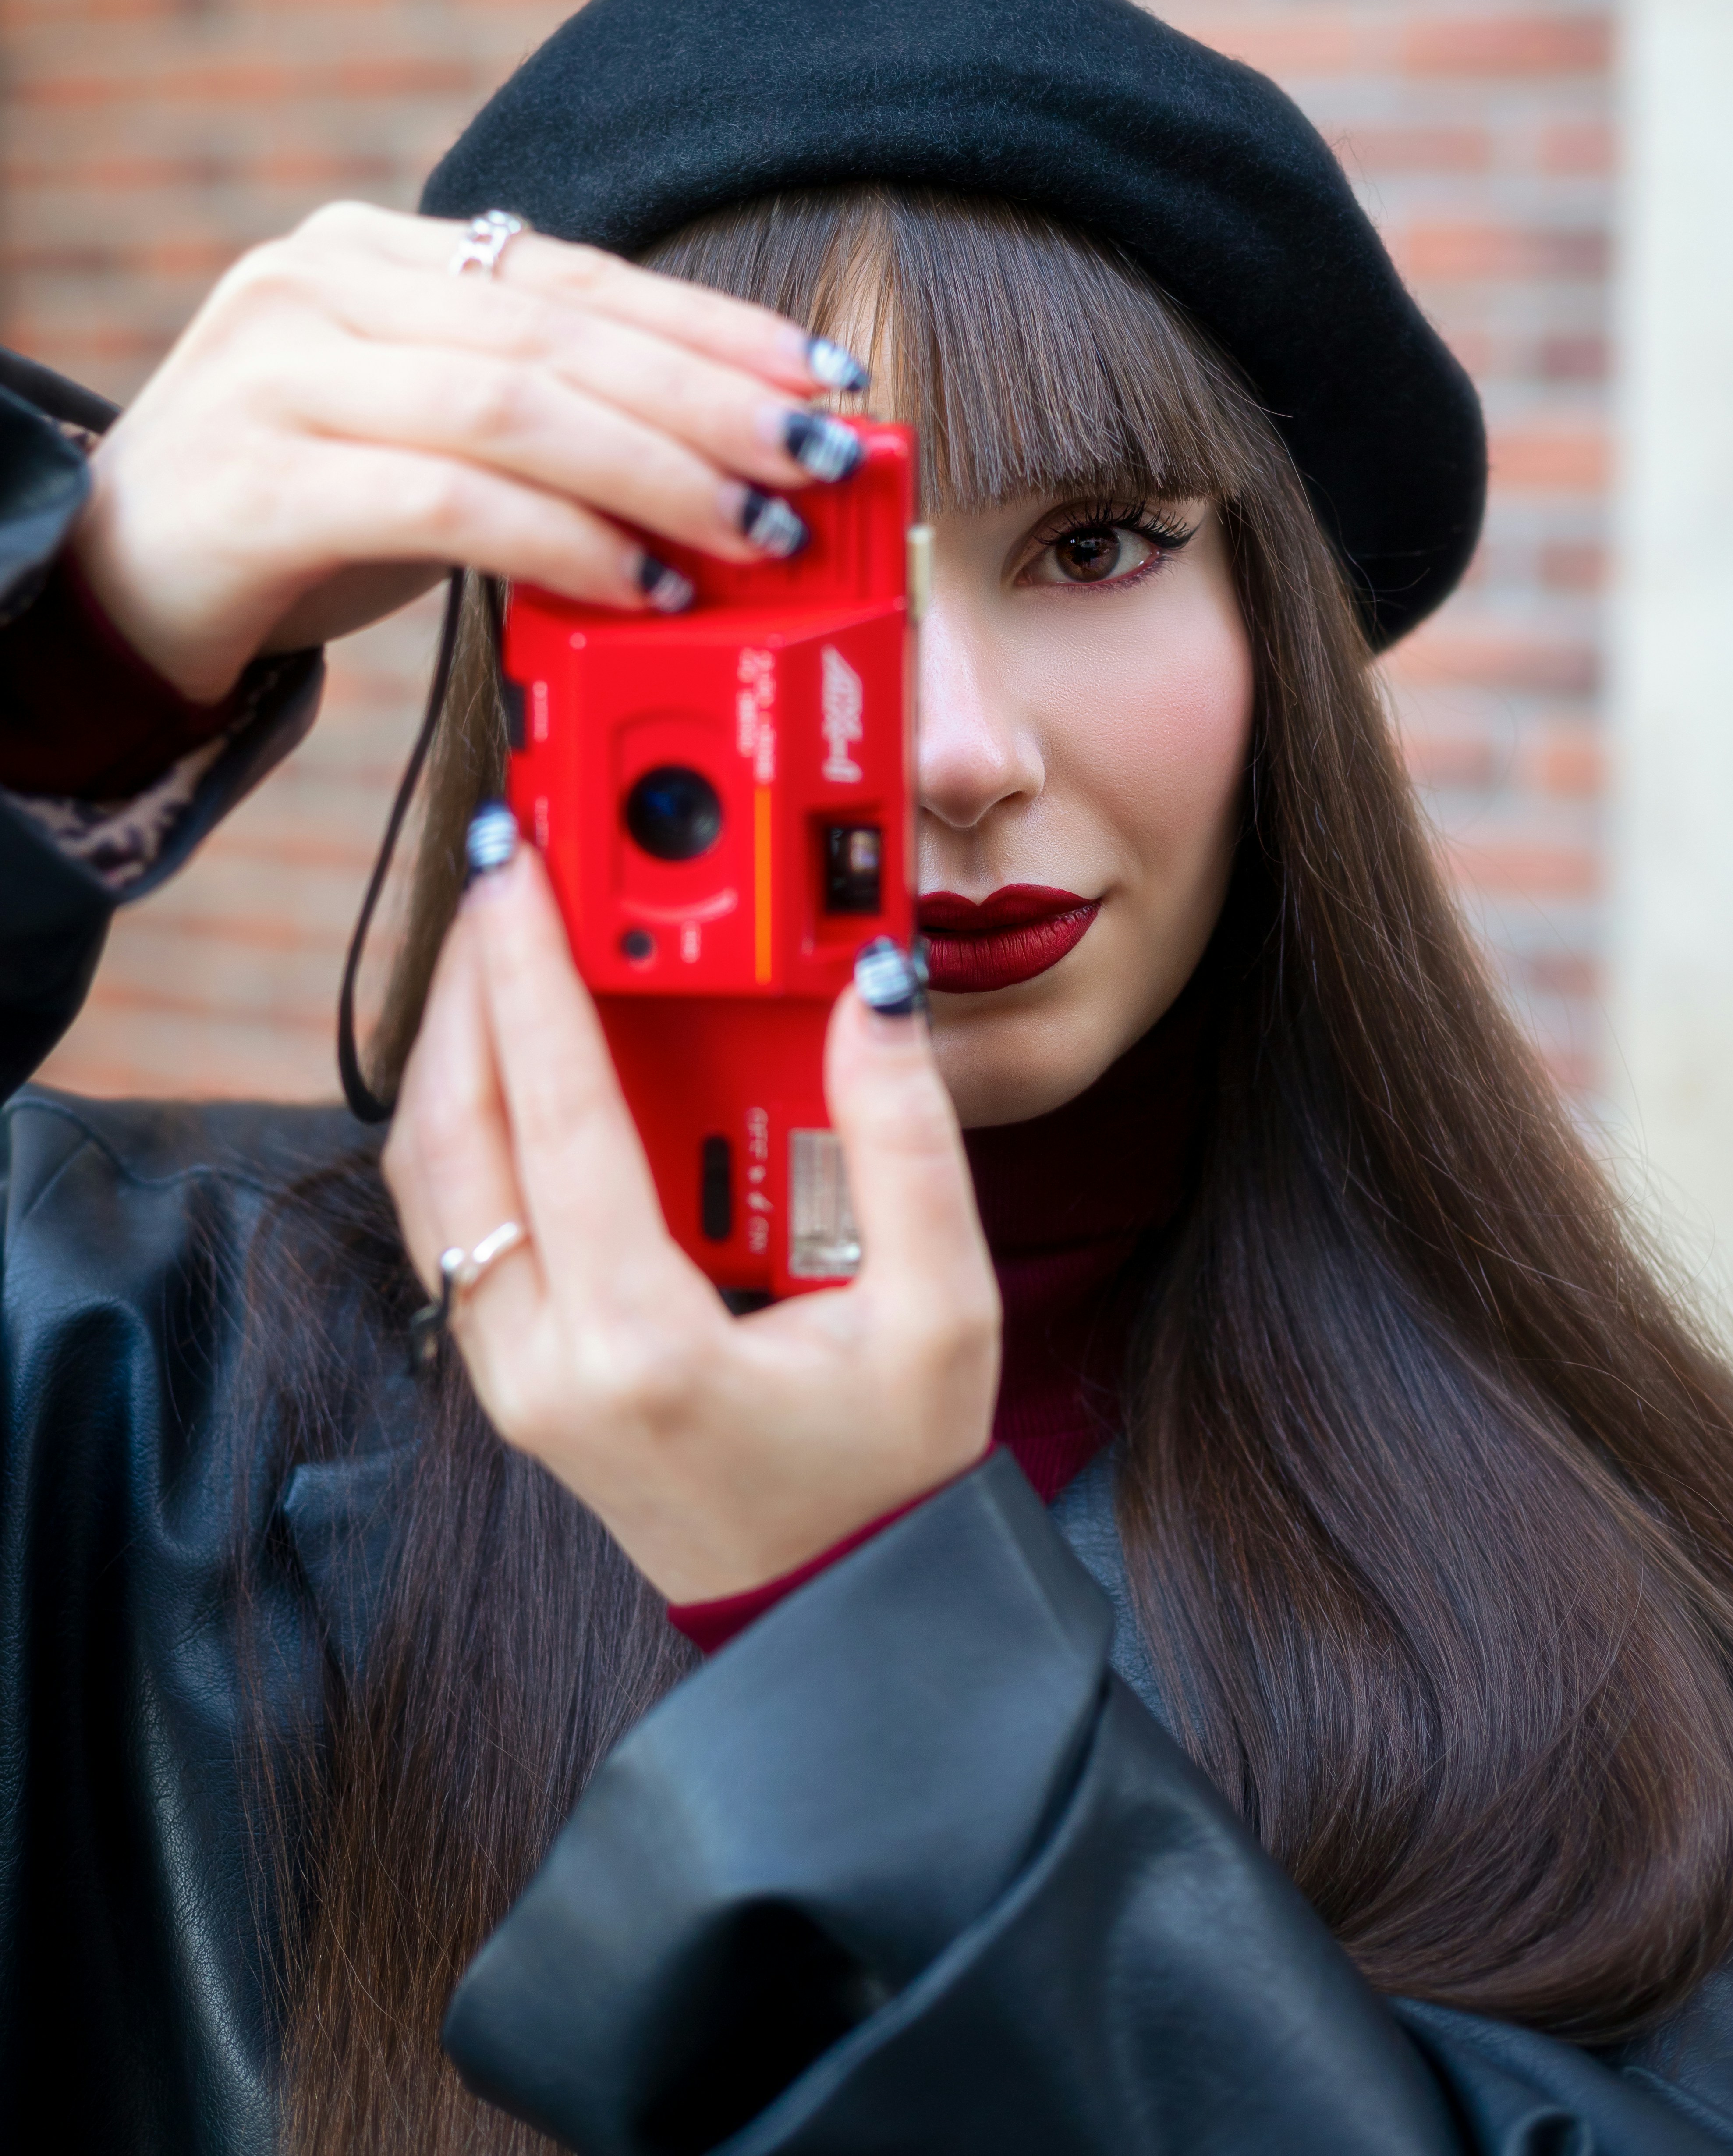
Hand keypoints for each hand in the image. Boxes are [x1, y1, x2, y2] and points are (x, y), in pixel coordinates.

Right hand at [70, 201, 862, 702]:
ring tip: (755, 528)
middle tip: (815, 460)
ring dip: (654, 472)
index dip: (711, 329)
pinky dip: (561, 541)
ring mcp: (276, 374)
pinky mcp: (257, 479)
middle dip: (708, 400)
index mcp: (373, 254)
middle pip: (558, 334)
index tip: (822, 379)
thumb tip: (720, 452)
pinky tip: (641, 580)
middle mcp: (318, 285)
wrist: (109, 582)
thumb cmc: (297, 512)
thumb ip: (537, 418)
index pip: (576, 278)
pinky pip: (443, 502)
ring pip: (511, 407)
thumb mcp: (421, 434)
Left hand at [383, 848, 1000, 1604]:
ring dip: (455, 1046)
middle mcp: (546, 1364)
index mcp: (646, 1347)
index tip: (520, 868)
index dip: (531, 976)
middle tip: (506, 874)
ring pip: (430, 1175)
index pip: (560, 1121)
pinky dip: (468, 1115)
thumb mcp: (946, 1315)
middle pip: (454, 1134)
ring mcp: (508, 1376)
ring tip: (503, 941)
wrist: (830, 1607)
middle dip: (468, 984)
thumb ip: (912, 1150)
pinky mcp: (507, 1372)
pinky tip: (512, 1052)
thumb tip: (870, 998)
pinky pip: (451, 1217)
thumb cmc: (889, 1474)